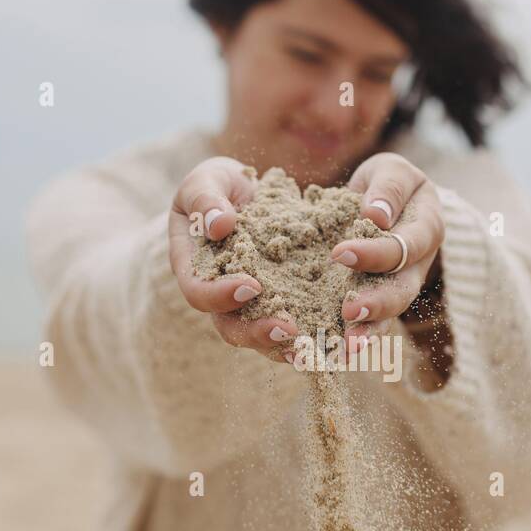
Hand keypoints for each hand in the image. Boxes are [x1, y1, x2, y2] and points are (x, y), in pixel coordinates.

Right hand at [167, 157, 301, 360]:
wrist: (250, 195)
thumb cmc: (220, 187)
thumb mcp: (206, 181)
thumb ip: (205, 198)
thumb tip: (219, 224)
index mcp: (196, 270)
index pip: (200, 292)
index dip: (222, 295)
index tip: (251, 285)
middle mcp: (222, 298)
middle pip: (231, 327)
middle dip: (258, 331)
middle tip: (287, 329)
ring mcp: (252, 306)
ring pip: (263, 337)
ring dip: (287, 346)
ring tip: (311, 350)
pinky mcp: (283, 304)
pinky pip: (295, 327)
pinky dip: (312, 336)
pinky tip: (335, 342)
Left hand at [330, 152, 445, 353]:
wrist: (385, 205)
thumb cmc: (387, 185)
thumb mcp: (392, 171)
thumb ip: (388, 188)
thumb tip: (376, 215)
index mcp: (426, 229)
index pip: (406, 245)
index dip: (377, 252)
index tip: (340, 252)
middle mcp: (416, 266)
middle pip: (403, 289)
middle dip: (377, 302)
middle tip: (349, 310)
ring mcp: (399, 288)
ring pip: (389, 315)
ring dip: (368, 331)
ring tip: (347, 347)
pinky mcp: (377, 302)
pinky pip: (369, 325)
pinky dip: (353, 339)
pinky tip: (334, 353)